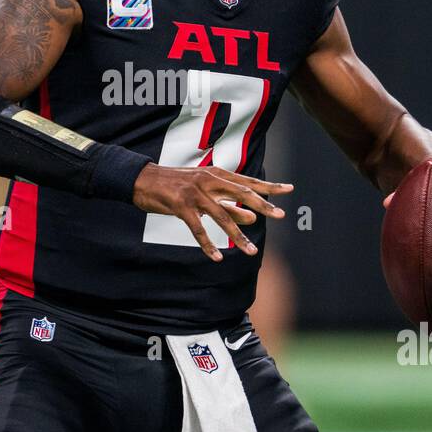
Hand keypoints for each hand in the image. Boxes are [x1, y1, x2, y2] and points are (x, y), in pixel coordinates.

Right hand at [132, 164, 292, 261]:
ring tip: (251, 251)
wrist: (142, 179)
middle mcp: (208, 180)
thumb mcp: (204, 192)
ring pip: (222, 216)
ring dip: (238, 235)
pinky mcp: (181, 206)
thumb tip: (253, 218)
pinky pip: (198, 229)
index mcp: (216, 174)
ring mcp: (195, 193)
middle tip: (280, 215)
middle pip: (241, 193)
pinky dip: (208, 244)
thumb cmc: (174, 186)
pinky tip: (216, 257)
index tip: (288, 189)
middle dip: (261, 205)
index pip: (247, 181)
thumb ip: (227, 204)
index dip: (268, 186)